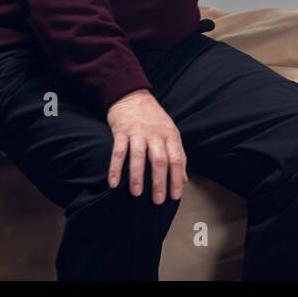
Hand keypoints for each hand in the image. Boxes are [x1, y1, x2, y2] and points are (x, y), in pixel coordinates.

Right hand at [106, 89, 186, 203]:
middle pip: (160, 160)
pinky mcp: (121, 132)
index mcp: (170, 135)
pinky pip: (118, 151)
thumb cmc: (154, 119)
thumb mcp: (170, 132)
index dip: (177, 178)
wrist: (132, 96)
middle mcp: (155, 134)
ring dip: (137, 176)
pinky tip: (113, 183)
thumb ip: (177, 155)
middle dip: (159, 182)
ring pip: (139, 156)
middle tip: (158, 200)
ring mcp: (138, 132)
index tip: (175, 196)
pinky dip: (115, 168)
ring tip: (137, 194)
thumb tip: (184, 179)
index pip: (177, 159)